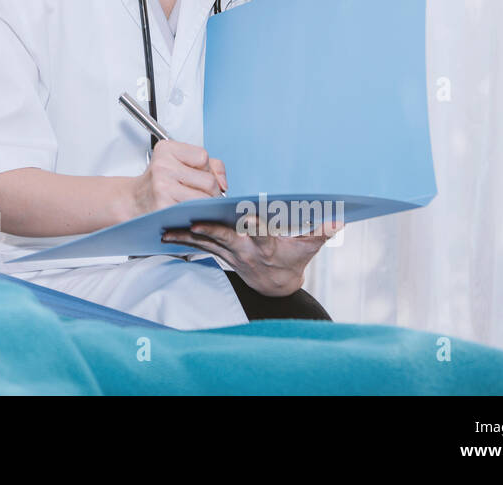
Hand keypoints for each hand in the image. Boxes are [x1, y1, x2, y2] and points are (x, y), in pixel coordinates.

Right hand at [127, 140, 227, 216]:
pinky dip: (197, 214)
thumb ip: (210, 165)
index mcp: (166, 149)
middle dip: (211, 191)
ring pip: (204, 198)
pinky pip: (194, 212)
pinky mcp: (164, 206)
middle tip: (200, 195)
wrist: (133, 200)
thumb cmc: (159, 182)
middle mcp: (163, 166)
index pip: (203, 157)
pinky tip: (189, 211)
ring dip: (206, 205)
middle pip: (208, 180)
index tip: (198, 176)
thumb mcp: (180, 162)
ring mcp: (162, 187)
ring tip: (195, 204)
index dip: (206, 169)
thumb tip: (223, 183)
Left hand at [161, 216, 343, 296]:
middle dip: (207, 230)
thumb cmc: (292, 261)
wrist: (278, 285)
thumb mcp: (308, 248)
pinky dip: (184, 239)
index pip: (257, 235)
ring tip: (165, 229)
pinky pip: (200, 246)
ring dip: (186, 236)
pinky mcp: (221, 254)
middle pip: (223, 238)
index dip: (250, 227)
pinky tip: (166, 234)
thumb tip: (337, 221)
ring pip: (206, 243)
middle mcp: (245, 251)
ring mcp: (231, 254)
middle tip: (191, 222)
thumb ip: (320, 233)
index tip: (242, 217)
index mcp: (266, 246)